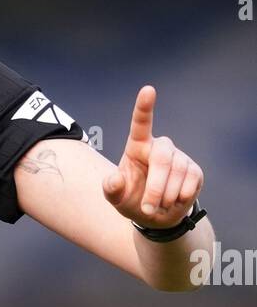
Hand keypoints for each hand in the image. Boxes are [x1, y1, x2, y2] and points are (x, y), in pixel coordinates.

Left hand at [102, 85, 203, 229]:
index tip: (148, 90)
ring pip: (178, 171)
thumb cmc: (132, 199)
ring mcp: (179, 157)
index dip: (144, 107)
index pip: (141, 124)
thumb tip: (114, 180)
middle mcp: (160, 147)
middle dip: (156, 187)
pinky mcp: (194, 170)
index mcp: (138, 147)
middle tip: (147, 209)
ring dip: (166, 196)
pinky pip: (191, 181)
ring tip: (157, 207)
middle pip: (162, 158)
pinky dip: (180, 197)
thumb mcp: (116, 198)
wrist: (155, 216)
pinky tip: (173, 201)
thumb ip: (111, 189)